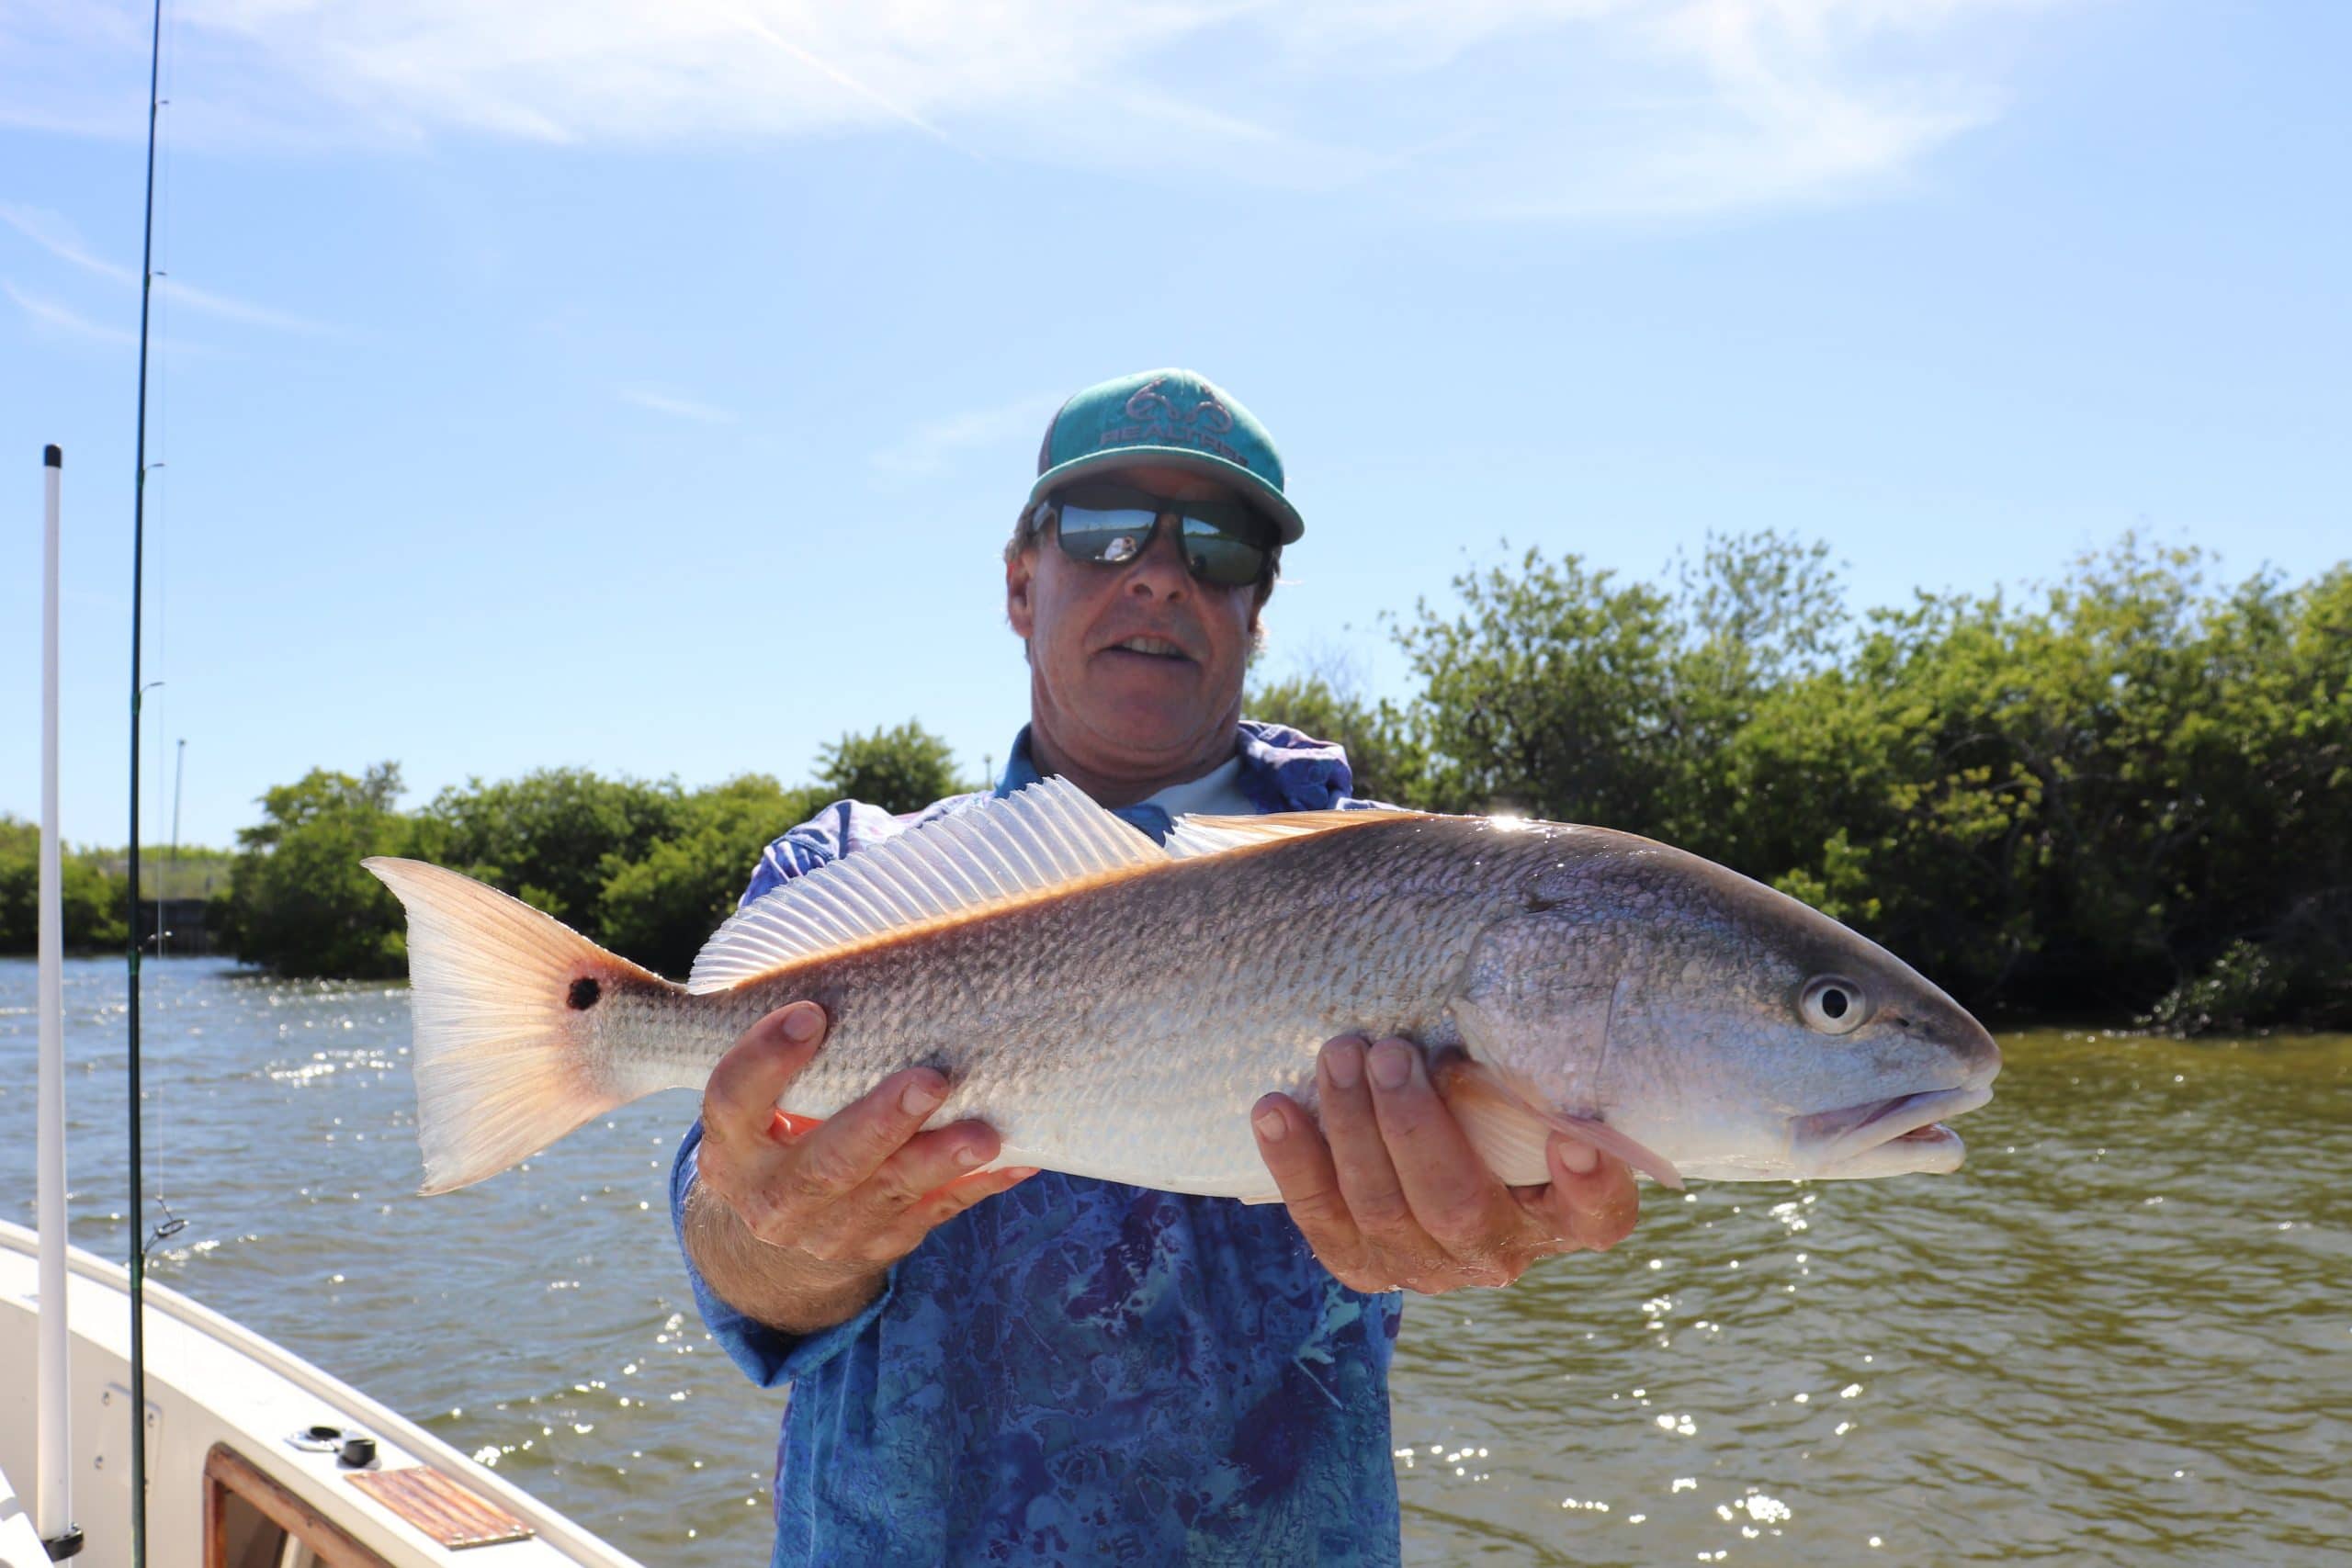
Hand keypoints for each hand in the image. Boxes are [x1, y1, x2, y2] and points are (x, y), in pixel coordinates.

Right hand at [693, 1002, 1035, 1323]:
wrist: (783, 1223)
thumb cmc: (778, 1123)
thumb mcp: (756, 1098)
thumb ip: (779, 1048)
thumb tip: (841, 953)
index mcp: (732, 1146)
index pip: (734, 1100)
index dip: (768, 1059)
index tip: (813, 1012)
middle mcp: (771, 1197)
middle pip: (824, 1164)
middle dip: (880, 1123)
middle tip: (931, 1081)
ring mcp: (826, 1231)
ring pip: (886, 1196)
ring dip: (940, 1161)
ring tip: (986, 1134)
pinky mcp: (877, 1245)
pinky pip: (933, 1214)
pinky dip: (977, 1186)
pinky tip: (1018, 1160)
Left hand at [1250, 1035, 1638, 1293]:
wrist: (1428, 1132)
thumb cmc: (1493, 1080)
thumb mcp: (1523, 1065)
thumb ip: (1531, 1040)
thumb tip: (1533, 943)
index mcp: (1566, 1212)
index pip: (1598, 1214)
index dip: (1590, 1185)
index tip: (1574, 1135)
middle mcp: (1501, 1250)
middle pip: (1456, 1207)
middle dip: (1413, 1127)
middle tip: (1390, 1052)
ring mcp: (1429, 1265)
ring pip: (1382, 1211)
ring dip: (1353, 1128)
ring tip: (1338, 1055)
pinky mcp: (1365, 1265)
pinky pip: (1322, 1222)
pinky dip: (1296, 1162)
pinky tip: (1274, 1107)